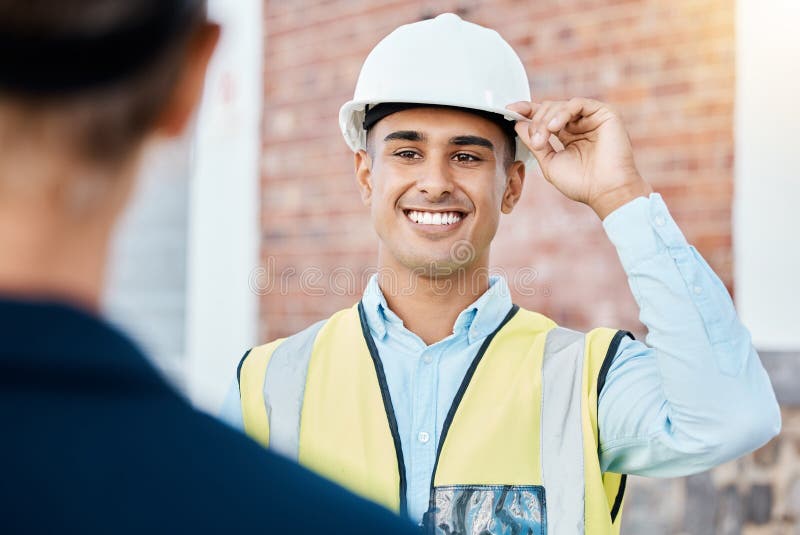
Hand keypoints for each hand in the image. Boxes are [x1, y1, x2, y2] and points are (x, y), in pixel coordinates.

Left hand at [507, 98, 651, 219]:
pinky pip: (578, 103)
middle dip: (536, 121)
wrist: (605, 192)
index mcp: (567, 135)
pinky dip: (562, 113)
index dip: (527, 110)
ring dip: (546, 119)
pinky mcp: (604, 114)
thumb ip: (534, 143)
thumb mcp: (549, 163)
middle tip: (535, 140)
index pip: (544, 117)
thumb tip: (518, 123)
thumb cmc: (581, 183)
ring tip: (543, 138)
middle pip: (549, 109)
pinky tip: (554, 128)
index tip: (510, 110)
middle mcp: (579, 125)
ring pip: (561, 105)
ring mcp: (591, 118)